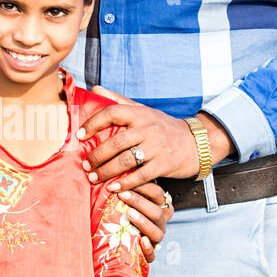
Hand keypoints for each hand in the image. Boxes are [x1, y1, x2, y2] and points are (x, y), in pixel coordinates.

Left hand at [79, 86, 232, 190]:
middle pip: (115, 143)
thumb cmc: (164, 127)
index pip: (112, 113)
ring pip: (125, 161)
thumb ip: (119, 101)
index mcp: (140, 114)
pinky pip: (140, 176)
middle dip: (96, 156)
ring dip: (106, 171)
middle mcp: (147, 129)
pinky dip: (124, 183)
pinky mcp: (163, 165)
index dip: (93, 123)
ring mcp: (156, 147)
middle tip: (85, 165)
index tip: (79, 135)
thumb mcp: (144, 111)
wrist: (197, 142)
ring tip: (94, 178)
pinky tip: (113, 188)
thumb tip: (94, 88)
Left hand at [116, 181, 171, 262]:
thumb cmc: (118, 215)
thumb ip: (124, 190)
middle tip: (121, 195)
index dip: (143, 186)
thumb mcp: (123, 201)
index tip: (126, 182)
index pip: (157, 194)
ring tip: (129, 214)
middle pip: (157, 212)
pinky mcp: (149, 254)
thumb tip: (112, 174)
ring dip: (143, 222)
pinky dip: (148, 248)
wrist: (113, 242)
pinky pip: (152, 254)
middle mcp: (160, 223)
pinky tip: (142, 241)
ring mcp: (155, 239)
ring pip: (157, 231)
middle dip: (139, 202)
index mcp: (158, 207)